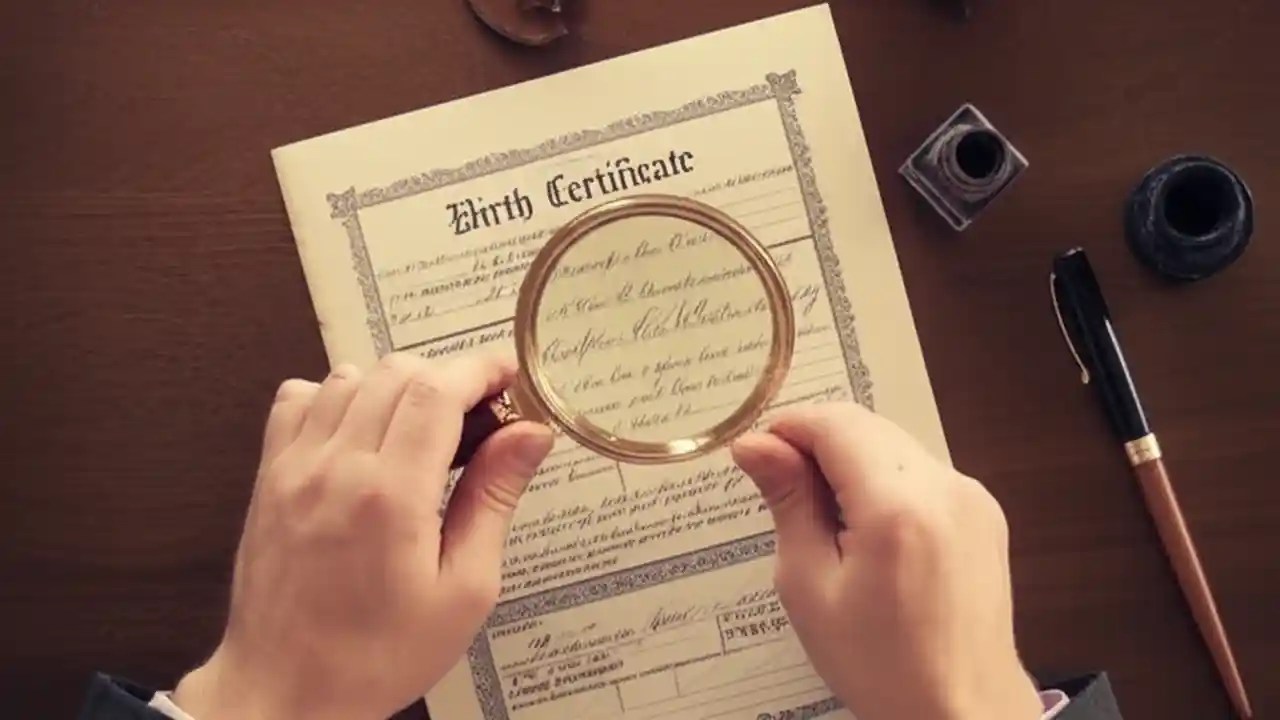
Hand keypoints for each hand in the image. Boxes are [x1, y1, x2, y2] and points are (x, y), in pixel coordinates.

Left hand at [172, 351, 553, 719]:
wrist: (286, 692)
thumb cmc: (379, 654)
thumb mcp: (464, 589)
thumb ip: (494, 499)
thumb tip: (530, 433)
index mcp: (392, 494)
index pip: (438, 388)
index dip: (480, 369)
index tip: (509, 379)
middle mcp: (337, 467)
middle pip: (398, 372)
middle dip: (447, 378)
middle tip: (476, 416)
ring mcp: (294, 466)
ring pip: (349, 375)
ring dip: (395, 385)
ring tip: (422, 428)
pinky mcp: (269, 476)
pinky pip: (298, 398)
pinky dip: (337, 395)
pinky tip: (361, 432)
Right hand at [730, 402, 1041, 719]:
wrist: (961, 711)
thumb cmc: (879, 664)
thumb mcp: (810, 585)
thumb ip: (788, 502)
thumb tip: (755, 444)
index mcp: (898, 507)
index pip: (835, 424)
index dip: (789, 428)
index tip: (758, 456)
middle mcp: (945, 488)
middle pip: (866, 426)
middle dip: (817, 444)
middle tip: (783, 493)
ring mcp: (972, 497)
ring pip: (893, 444)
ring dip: (850, 461)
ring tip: (825, 522)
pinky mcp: (984, 512)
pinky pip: (921, 471)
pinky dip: (884, 480)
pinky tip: (866, 530)